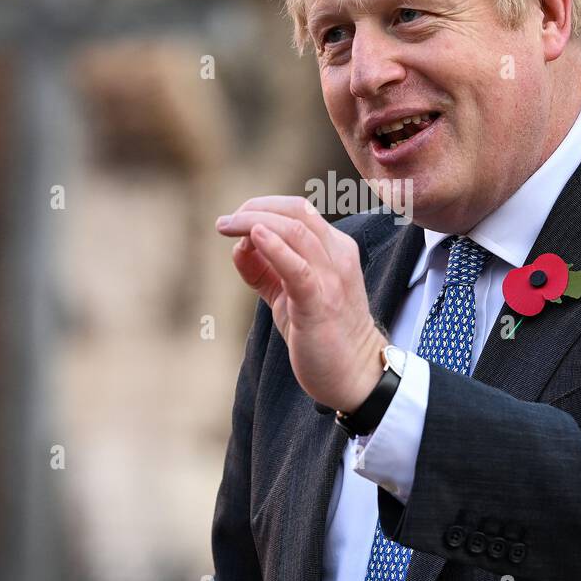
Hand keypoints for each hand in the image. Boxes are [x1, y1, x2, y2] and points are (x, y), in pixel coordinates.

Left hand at [216, 196, 385, 412]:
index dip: (262, 206)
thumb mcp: (288, 294)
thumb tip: (237, 246)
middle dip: (255, 208)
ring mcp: (332, 279)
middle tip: (225, 222)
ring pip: (296, 231)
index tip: (234, 219)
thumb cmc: (322, 333)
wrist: (355, 375)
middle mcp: (337, 256)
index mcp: (334, 249)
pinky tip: (254, 238)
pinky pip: (298, 269)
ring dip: (255, 223)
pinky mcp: (320, 304)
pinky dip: (275, 248)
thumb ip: (265, 269)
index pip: (298, 210)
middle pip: (296, 211)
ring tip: (227, 227)